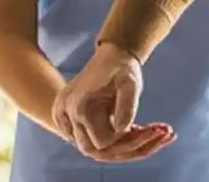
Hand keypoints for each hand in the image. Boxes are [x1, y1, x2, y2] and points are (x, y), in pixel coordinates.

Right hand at [52, 42, 173, 158]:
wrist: (110, 58)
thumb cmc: (122, 69)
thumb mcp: (131, 82)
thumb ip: (127, 105)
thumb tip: (122, 130)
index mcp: (80, 107)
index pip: (103, 142)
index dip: (124, 140)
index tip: (143, 128)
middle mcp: (66, 116)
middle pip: (93, 149)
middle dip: (121, 147)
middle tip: (146, 134)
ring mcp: (62, 119)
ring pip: (89, 147)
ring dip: (115, 145)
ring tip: (138, 131)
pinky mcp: (64, 120)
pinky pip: (85, 139)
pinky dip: (105, 139)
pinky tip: (127, 131)